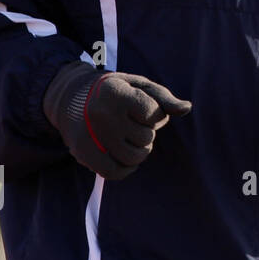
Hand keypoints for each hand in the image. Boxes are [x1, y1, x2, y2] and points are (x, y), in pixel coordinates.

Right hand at [43, 60, 191, 179]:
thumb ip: (164, 98)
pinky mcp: (82, 153)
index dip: (155, 113)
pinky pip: (113, 173)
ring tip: (129, 138)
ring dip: (139, 151)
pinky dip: (125, 169)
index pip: (155, 114)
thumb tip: (187, 108)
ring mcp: (90, 136)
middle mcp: (101, 115)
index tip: (141, 107)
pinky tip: (125, 158)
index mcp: (116, 93)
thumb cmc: (116, 91)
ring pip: (133, 157)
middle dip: (146, 131)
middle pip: (146, 138)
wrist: (71, 98)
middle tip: (132, 122)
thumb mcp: (139, 86)